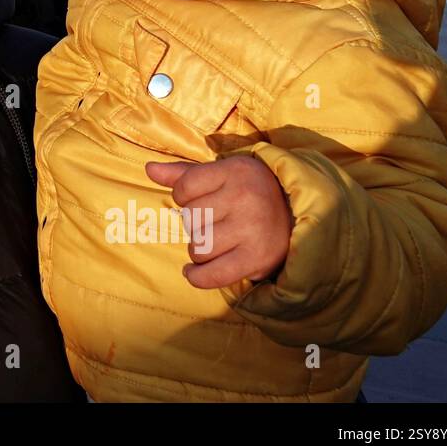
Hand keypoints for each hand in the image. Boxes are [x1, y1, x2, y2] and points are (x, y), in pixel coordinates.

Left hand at [146, 155, 293, 289]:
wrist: (297, 216)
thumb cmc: (248, 193)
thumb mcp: (221, 175)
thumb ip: (183, 173)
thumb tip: (149, 168)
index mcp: (236, 171)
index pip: (183, 189)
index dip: (183, 197)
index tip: (200, 199)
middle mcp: (245, 198)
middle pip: (190, 219)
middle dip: (195, 224)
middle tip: (215, 222)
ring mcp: (252, 229)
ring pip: (198, 247)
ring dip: (199, 249)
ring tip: (216, 242)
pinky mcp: (257, 258)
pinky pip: (211, 274)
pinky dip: (197, 276)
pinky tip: (193, 271)